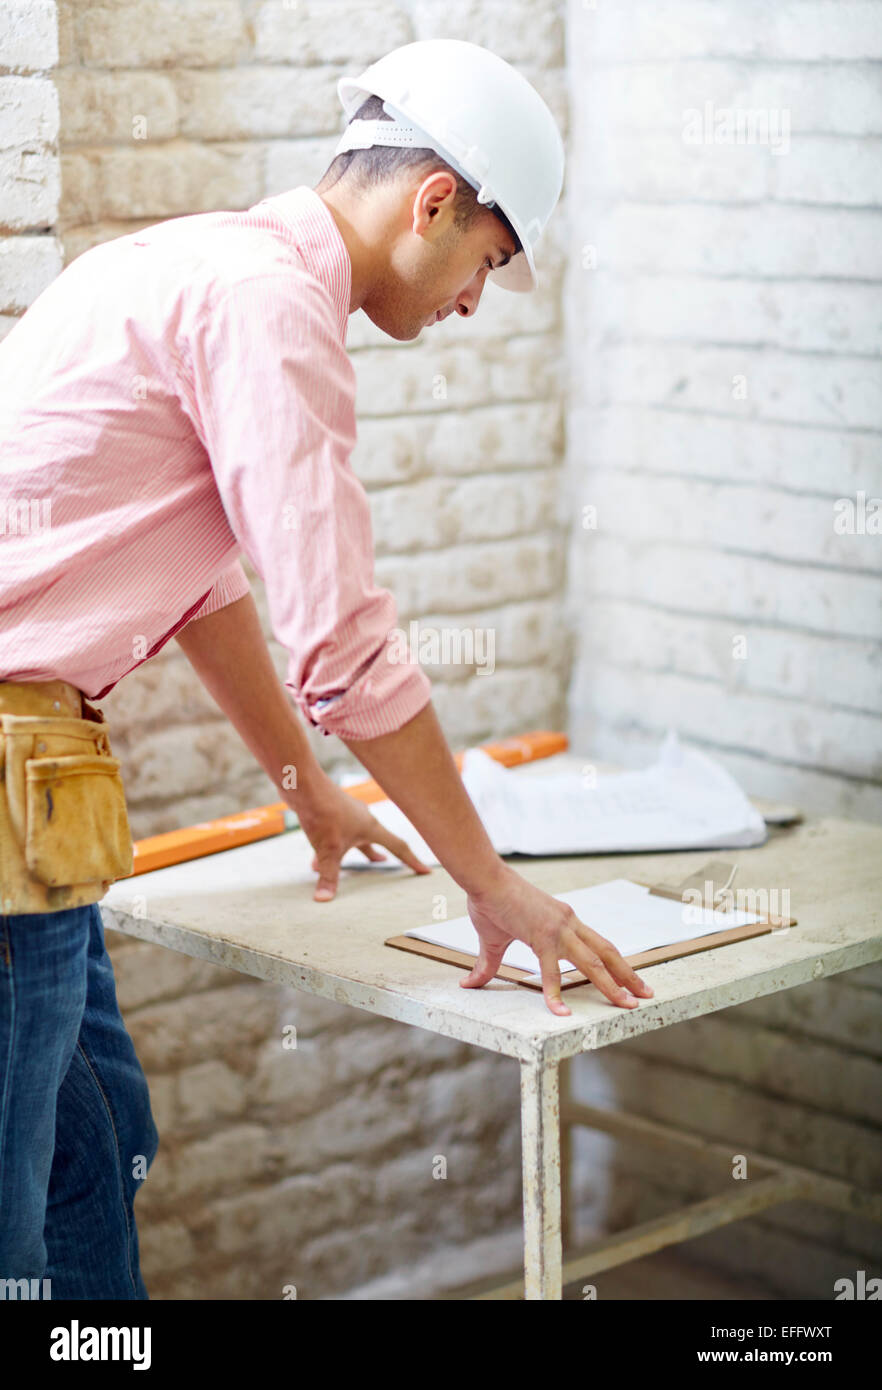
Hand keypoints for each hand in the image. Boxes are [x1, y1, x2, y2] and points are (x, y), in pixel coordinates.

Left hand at [292, 775, 432, 901]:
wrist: (304, 786)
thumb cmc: (323, 814)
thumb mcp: (328, 850)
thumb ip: (328, 875)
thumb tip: (324, 899)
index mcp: (371, 828)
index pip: (398, 847)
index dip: (412, 861)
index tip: (425, 871)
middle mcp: (363, 819)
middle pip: (377, 840)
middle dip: (379, 854)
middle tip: (385, 864)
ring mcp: (348, 813)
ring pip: (354, 837)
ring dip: (354, 851)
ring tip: (351, 864)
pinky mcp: (332, 810)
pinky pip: (337, 833)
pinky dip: (332, 846)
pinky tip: (314, 861)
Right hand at [462, 865, 653, 1016]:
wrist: (483, 878)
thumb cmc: (490, 901)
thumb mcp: (493, 939)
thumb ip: (488, 964)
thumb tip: (469, 983)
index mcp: (564, 922)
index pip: (597, 945)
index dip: (615, 963)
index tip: (628, 979)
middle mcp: (568, 923)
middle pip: (607, 953)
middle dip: (627, 975)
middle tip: (645, 994)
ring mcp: (559, 928)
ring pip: (593, 962)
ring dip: (612, 984)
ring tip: (627, 1004)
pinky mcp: (542, 934)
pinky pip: (551, 969)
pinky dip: (556, 992)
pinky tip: (561, 1012)